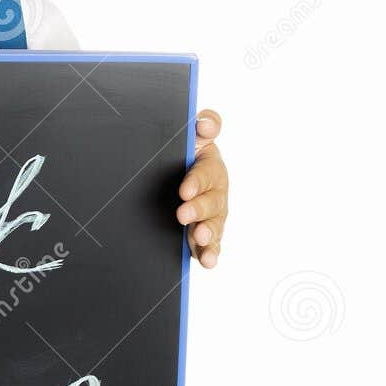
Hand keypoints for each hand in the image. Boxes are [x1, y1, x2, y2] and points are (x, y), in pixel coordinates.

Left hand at [176, 107, 227, 269]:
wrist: (170, 172)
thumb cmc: (183, 153)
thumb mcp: (192, 134)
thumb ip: (203, 125)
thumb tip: (205, 124)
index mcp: (210, 167)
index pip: (205, 173)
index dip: (196, 182)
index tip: (183, 190)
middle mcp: (215, 193)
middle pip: (212, 202)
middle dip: (199, 210)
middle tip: (183, 215)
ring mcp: (211, 215)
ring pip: (214, 226)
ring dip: (208, 234)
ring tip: (200, 239)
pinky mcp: (206, 233)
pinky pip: (212, 244)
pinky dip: (211, 253)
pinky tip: (207, 261)